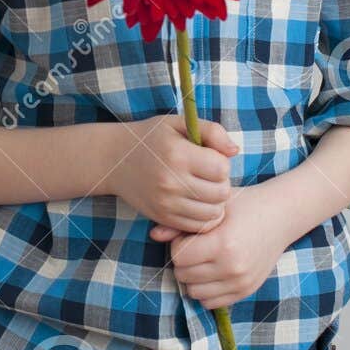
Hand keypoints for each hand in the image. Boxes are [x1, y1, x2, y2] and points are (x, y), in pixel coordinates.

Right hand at [108, 115, 236, 233]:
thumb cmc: (151, 138)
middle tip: (208, 174)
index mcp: (177, 154)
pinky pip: (198, 225)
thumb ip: (212, 131)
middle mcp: (171, 181)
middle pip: (221, 193)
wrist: (115, 159)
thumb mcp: (179, 123)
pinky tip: (195, 201)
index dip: (221, 162)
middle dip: (221, 182)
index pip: (221, 168)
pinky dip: (203, 216)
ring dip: (215, 201)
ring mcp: (166, 203)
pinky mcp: (163, 217)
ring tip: (203, 187)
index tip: (209, 157)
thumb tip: (234, 152)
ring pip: (213, 213)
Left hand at [153, 185, 288, 309]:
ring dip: (193, 277)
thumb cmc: (244, 205)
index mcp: (223, 244)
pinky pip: (211, 302)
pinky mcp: (246, 291)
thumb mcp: (214, 207)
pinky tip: (213, 271)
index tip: (190, 235)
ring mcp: (241, 282)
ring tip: (204, 259)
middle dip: (184, 261)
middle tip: (196, 246)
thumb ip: (181, 223)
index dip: (179, 244)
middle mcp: (232, 267)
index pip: (179, 256)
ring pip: (194, 292)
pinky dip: (206, 290)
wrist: (281, 215)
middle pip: (184, 275)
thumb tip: (153, 235)